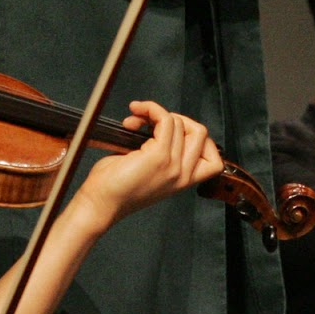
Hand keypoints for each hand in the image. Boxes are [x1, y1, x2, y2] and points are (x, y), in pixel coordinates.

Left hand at [70, 102, 223, 230]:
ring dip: (155, 112)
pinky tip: (136, 113)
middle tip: (153, 122)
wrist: (100, 204)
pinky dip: (151, 109)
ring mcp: (173, 166)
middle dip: (177, 118)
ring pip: (179, 122)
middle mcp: (182, 175)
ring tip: (135, 120)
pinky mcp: (158, 156)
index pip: (213, 159)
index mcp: (183, 181)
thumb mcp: (149, 171)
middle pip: (200, 133)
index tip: (173, 132)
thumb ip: (164, 152)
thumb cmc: (116, 187)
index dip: (196, 138)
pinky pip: (165, 120)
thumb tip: (161, 122)